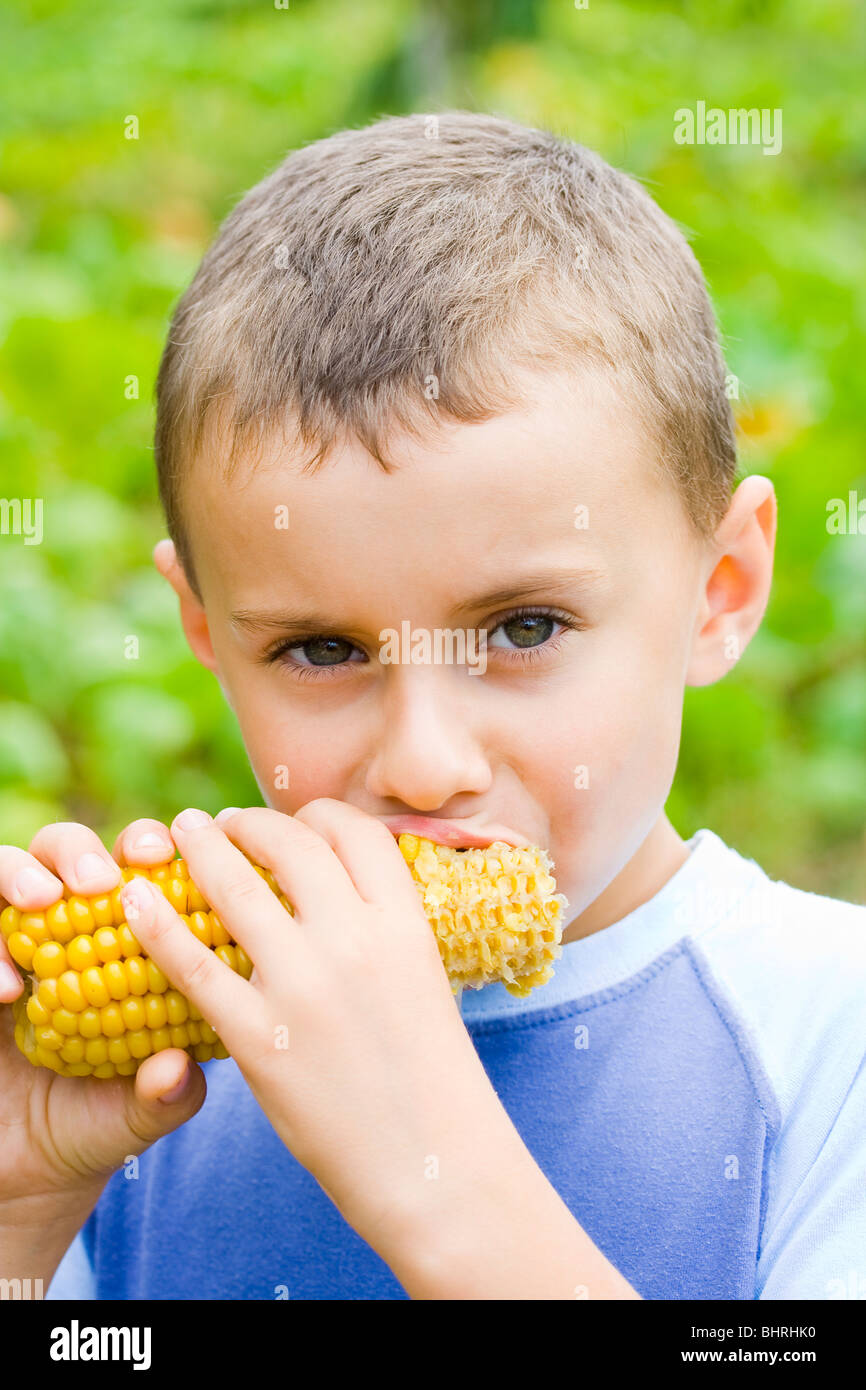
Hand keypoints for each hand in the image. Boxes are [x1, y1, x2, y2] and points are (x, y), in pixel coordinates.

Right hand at [0, 819, 208, 1218]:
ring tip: (40, 902)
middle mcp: (59, 928)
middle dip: (75, 850)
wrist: (26, 1170)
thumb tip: (177, 1067)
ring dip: (18, 874)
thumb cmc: (97, 1122)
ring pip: (2, 871)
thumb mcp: (141, 1113)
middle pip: (61, 851)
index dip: (142, 845)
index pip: (130, 865)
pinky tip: (4, 989)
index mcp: (120, 935)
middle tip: (96, 881)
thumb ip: (168, 1092)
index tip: (157, 854)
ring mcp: (6, 946)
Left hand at [122, 800, 517, 1261]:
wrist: (437, 1166)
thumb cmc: (435, 1080)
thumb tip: (343, 893)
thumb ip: (385, 932)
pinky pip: (194, 966)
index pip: (353, 831)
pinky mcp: (260, 1039)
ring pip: (235, 886)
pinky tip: (137, 904)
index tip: (289, 821)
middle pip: (289, 842)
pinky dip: (158, 925)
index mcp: (405, 922)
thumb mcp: (425, 981)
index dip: (314, 816)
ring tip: (178, 833)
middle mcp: (356, 940)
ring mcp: (305, 986)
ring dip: (200, 848)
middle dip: (246, 821)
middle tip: (218, 822)